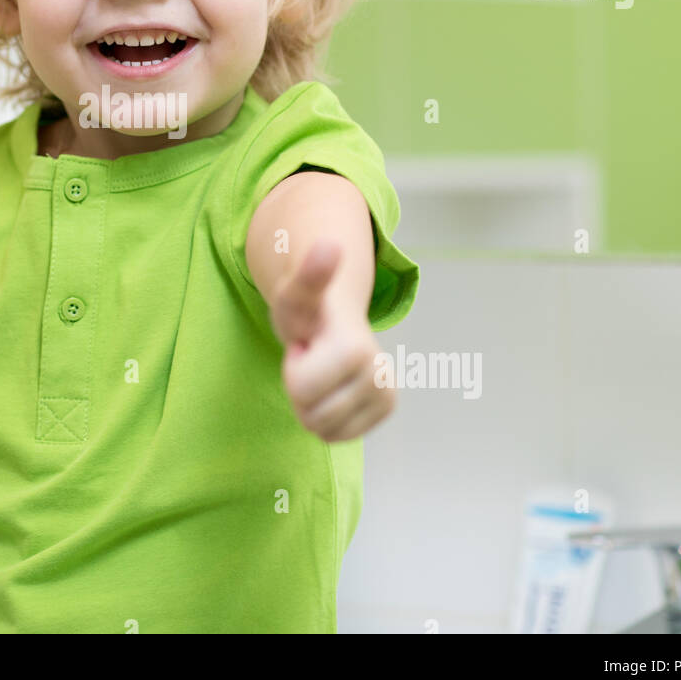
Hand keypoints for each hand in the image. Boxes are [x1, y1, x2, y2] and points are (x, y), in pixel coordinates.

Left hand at [271, 238, 394, 441]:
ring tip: (321, 370)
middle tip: (312, 359)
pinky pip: (338, 436)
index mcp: (357, 350)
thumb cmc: (309, 310)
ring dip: (312, 403)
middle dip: (301, 389)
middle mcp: (380, 375)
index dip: (293, 369)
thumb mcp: (295, 295)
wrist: (334, 318)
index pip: (302, 391)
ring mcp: (387, 395)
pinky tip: (332, 386)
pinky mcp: (386, 408)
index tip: (305, 346)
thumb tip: (328, 243)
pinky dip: (327, 417)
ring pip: (324, 430)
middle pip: (313, 416)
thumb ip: (309, 275)